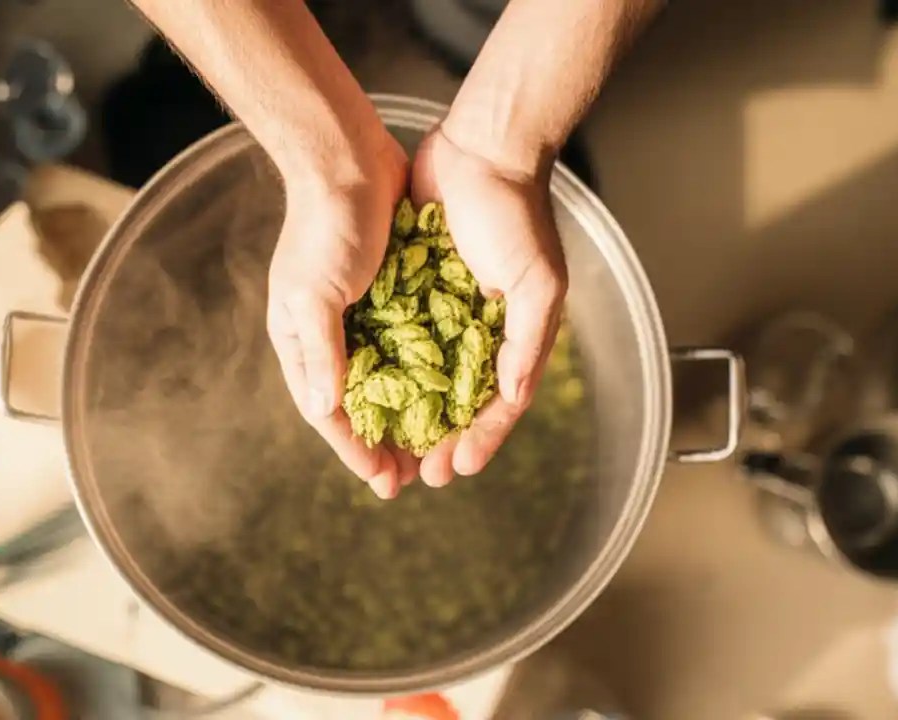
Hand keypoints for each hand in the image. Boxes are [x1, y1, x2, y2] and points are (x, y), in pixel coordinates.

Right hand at [267, 135, 421, 498]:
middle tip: (418, 478)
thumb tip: (328, 412)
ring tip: (437, 446)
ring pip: (388, 382)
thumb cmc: (327, 225)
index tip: (387, 485)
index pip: (329, 413)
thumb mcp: (315, 291)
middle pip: (360, 406)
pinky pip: (410, 347)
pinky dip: (425, 374)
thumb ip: (320, 351)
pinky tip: (451, 392)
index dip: (357, 451)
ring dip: (410, 416)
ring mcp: (362, 315)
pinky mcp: (392, 294)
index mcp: (301, 340)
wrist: (348, 158)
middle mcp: (329, 334)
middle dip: (385, 444)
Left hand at [410, 126, 566, 488]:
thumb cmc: (516, 216)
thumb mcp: (537, 283)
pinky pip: (391, 338)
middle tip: (408, 476)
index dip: (476, 440)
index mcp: (509, 336)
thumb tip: (513, 400)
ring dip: (401, 416)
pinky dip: (380, 368)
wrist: (482, 150)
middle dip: (431, 441)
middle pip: (450, 402)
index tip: (451, 469)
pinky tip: (360, 395)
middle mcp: (473, 331)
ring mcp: (438, 312)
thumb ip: (527, 342)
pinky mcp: (406, 288)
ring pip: (417, 378)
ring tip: (381, 450)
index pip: (494, 404)